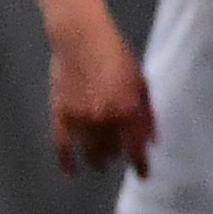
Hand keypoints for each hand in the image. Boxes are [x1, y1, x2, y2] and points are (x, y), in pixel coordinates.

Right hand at [48, 20, 154, 175]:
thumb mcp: (141, 82)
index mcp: (127, 110)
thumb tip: (152, 141)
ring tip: (100, 163)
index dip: (140, 165)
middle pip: (111, 152)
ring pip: (89, 151)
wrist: (81, 38)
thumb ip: (147, 114)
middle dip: (116, 156)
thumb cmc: (116, 54)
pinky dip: (66, 162)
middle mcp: (103, 119)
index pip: (135, 148)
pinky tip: (70, 173)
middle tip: (118, 157)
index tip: (143, 175)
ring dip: (97, 160)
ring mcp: (80, 119)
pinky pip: (62, 146)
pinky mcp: (60, 115)